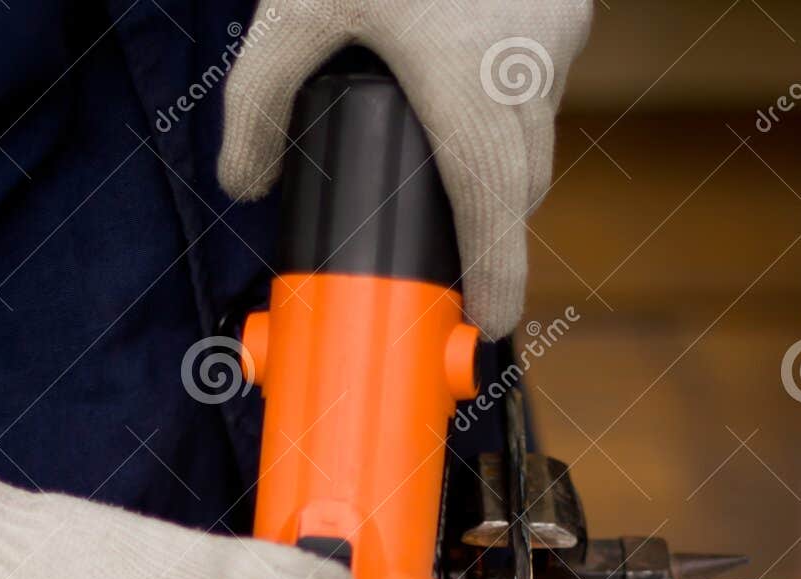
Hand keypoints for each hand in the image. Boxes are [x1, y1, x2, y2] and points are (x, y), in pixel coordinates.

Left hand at [219, 0, 592, 339]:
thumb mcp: (295, 7)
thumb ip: (257, 104)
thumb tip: (241, 183)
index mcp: (475, 95)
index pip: (496, 219)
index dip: (498, 281)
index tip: (493, 325)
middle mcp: (531, 71)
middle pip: (519, 183)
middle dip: (489, 225)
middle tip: (448, 253)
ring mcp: (558, 29)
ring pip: (534, 128)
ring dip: (498, 159)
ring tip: (446, 165)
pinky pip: (542, 74)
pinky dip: (511, 100)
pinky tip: (464, 79)